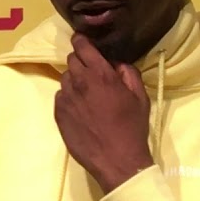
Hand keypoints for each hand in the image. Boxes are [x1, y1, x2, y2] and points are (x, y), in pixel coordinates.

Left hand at [54, 34, 153, 193]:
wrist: (116, 159)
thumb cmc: (132, 127)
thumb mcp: (140, 97)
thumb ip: (128, 73)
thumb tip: (116, 63)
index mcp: (100, 74)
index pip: (81, 46)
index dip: (81, 41)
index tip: (83, 41)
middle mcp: (79, 82)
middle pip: (71, 60)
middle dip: (81, 61)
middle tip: (92, 72)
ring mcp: (66, 98)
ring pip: (65, 78)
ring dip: (75, 80)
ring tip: (87, 93)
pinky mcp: (58, 113)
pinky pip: (60, 96)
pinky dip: (69, 97)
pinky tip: (81, 108)